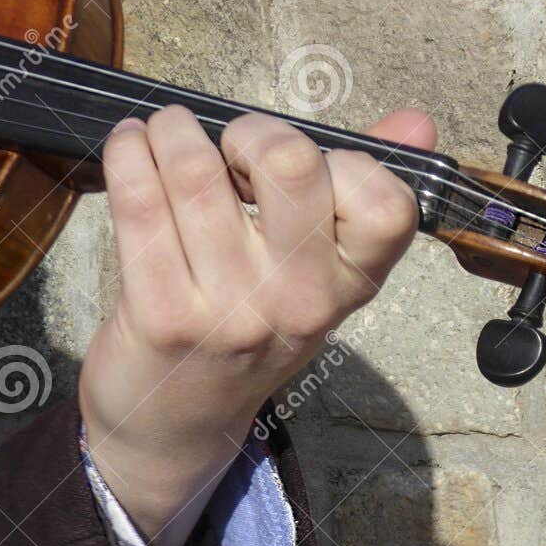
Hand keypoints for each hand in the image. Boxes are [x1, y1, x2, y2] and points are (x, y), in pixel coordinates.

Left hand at [79, 103, 434, 545]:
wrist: (178, 422)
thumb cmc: (250, 324)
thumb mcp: (318, 272)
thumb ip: (365, 191)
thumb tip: (416, 122)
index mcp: (349, 287)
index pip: (387, 205)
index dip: (345, 162)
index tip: (308, 170)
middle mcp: (299, 303)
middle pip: (292, 163)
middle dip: (251, 131)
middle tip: (229, 151)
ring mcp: (230, 313)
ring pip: (197, 171)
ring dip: (173, 132)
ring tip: (165, 136)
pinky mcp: (162, 315)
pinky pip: (138, 201)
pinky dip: (128, 154)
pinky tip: (130, 149)